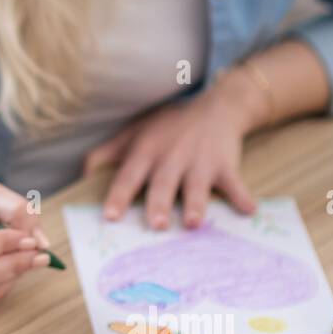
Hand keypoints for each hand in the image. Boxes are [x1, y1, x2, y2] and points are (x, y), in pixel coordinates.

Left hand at [82, 76, 258, 229]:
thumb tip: (83, 173)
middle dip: (158, 203)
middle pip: (162, 183)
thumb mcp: (135, 133)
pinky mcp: (225, 165)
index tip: (110, 216)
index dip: (119, 196)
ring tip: (192, 223)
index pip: (129, 176)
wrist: (215, 108)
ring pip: (196, 185)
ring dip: (195, 203)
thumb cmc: (168, 127)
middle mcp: (171, 157)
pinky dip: (242, 196)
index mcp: (146, 152)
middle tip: (155, 225)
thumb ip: (107, 153)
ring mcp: (200, 161)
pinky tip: (249, 211)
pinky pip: (235, 183)